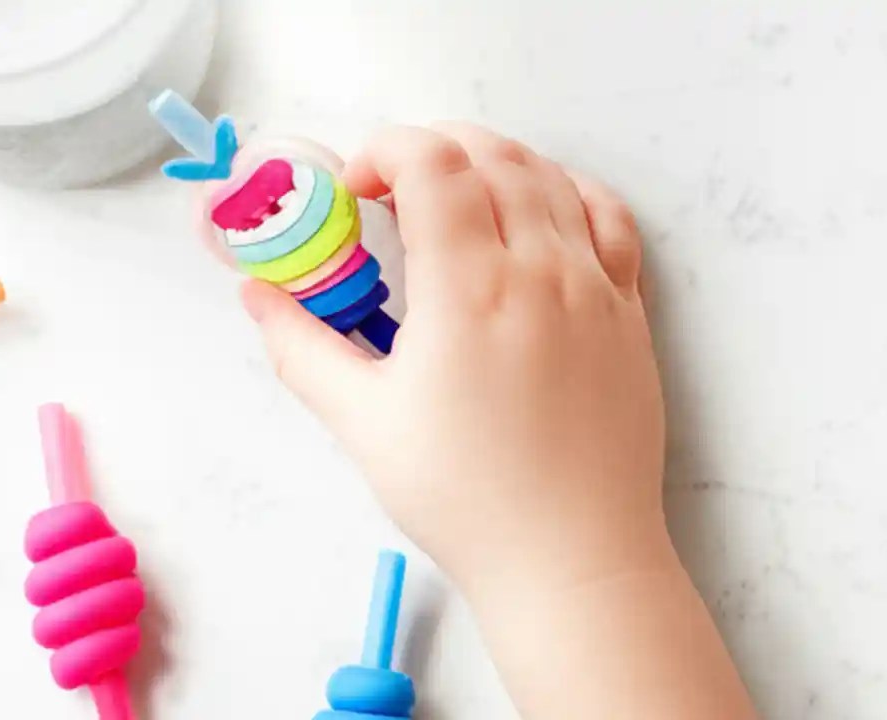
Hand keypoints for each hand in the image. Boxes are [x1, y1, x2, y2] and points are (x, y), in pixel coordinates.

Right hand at [241, 123, 666, 585]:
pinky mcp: (629, 313)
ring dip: (492, 162)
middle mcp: (541, 271)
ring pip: (548, 175)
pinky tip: (538, 210)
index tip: (355, 190)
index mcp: (469, 290)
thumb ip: (303, 347)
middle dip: (430, 149)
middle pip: (490, 154)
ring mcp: (595, 288)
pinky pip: (608, 218)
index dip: (385, 151)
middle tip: (393, 192)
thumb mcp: (364, 424)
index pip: (433, 163)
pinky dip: (566, 190)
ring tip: (454, 198)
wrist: (572, 559)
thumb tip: (258, 295)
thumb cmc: (466, 499)